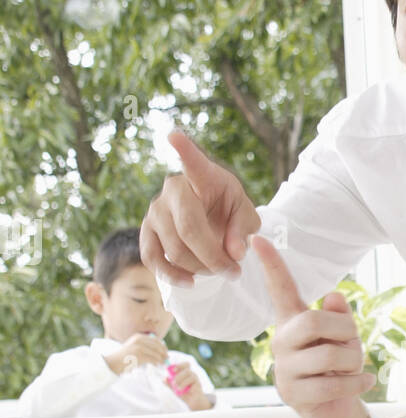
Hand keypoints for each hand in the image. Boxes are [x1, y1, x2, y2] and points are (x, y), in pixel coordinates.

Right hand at [104, 333, 168, 375]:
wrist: (113, 362)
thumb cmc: (125, 357)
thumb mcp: (134, 348)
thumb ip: (145, 347)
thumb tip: (160, 351)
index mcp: (138, 337)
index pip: (155, 340)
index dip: (162, 346)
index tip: (166, 352)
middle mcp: (139, 339)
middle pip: (157, 345)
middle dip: (163, 352)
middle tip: (167, 358)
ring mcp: (139, 346)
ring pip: (156, 353)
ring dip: (161, 359)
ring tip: (162, 363)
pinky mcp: (139, 354)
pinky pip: (152, 359)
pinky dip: (156, 362)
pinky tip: (157, 365)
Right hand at [140, 129, 261, 286]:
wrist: (211, 224)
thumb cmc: (230, 213)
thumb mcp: (247, 217)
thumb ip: (245, 230)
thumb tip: (234, 252)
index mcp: (202, 176)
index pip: (193, 160)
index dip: (184, 148)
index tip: (174, 135)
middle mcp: (173, 188)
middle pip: (189, 227)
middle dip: (213, 256)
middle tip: (233, 271)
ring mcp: (155, 210)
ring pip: (174, 248)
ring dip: (200, 268)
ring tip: (218, 271)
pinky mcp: (146, 232)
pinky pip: (153, 258)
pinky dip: (172, 275)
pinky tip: (190, 282)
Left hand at [165, 360, 210, 410]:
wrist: (193, 402)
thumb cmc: (185, 394)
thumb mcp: (175, 389)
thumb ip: (169, 384)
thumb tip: (163, 379)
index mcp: (186, 373)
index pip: (186, 364)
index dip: (180, 365)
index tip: (173, 370)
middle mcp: (192, 374)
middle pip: (187, 367)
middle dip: (179, 374)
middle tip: (174, 382)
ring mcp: (196, 378)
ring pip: (188, 373)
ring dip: (181, 380)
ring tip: (177, 388)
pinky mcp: (198, 383)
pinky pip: (191, 380)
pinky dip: (184, 384)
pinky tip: (181, 390)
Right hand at [250, 234, 375, 417]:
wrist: (335, 409)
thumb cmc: (339, 366)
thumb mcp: (344, 337)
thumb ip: (340, 317)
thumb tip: (335, 296)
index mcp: (292, 320)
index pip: (280, 288)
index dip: (271, 264)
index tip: (257, 238)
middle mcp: (281, 340)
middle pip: (312, 321)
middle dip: (344, 331)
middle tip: (353, 342)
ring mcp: (284, 368)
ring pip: (328, 356)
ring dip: (354, 361)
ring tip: (356, 368)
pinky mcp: (292, 393)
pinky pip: (331, 385)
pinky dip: (357, 383)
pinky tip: (365, 382)